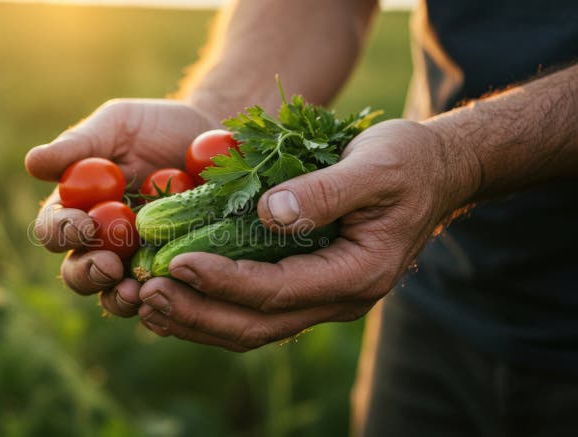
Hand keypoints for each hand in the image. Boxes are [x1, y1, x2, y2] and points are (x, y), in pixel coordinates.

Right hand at [25, 99, 216, 315]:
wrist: (210, 140)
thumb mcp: (118, 125)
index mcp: (77, 209)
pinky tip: (172, 295)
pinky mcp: (171, 275)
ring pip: (114, 296)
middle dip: (87, 274)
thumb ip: (79, 144)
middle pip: (78, 273)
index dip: (61, 232)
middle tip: (109, 266)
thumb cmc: (156, 128)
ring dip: (119, 299)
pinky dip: (161, 303)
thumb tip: (32, 162)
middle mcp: (101, 244)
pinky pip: (161, 299)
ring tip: (136, 292)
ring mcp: (136, 264)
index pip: (54, 230)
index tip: (83, 225)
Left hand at [137, 119, 477, 350]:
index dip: (224, 281)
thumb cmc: (408, 162)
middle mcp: (338, 298)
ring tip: (146, 301)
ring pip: (250, 327)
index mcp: (357, 274)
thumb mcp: (377, 165)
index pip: (277, 291)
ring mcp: (321, 297)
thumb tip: (269, 212)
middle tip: (146, 292)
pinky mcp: (306, 285)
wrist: (434, 173)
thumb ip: (327, 191)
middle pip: (256, 325)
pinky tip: (176, 295)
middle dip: (197, 313)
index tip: (177, 263)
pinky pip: (253, 310)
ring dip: (196, 319)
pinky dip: (211, 307)